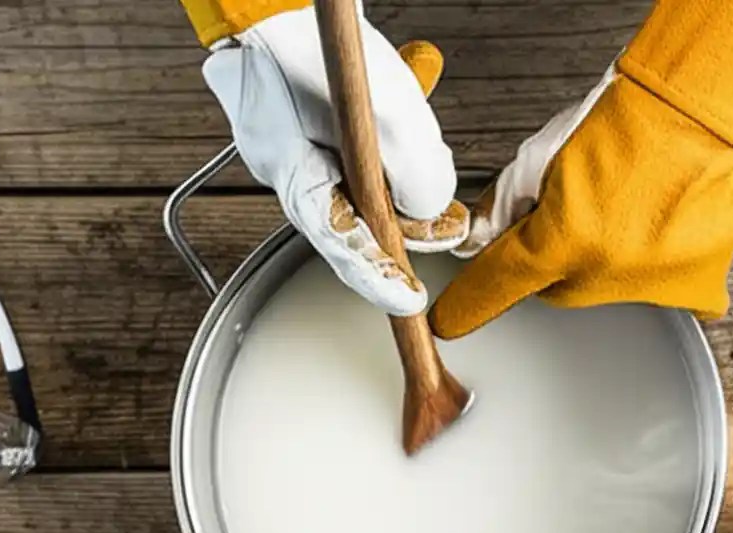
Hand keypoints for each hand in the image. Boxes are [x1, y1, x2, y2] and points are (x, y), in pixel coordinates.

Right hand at [200, 5, 466, 315]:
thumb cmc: (309, 30)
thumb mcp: (389, 108)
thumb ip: (416, 170)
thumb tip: (432, 211)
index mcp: (287, 168)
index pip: (338, 242)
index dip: (376, 277)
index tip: (410, 302)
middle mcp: (286, 156)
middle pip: (354, 208)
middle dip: (403, 212)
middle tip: (446, 222)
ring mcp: (294, 128)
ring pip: (360, 164)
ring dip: (402, 148)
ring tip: (429, 118)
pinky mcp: (309, 100)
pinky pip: (355, 125)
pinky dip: (390, 111)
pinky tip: (417, 68)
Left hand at [430, 0, 732, 338]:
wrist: (700, 107)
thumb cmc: (621, 122)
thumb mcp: (539, 158)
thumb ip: (503, 208)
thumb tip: (479, 238)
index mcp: (561, 241)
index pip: (497, 286)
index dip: (468, 304)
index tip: (450, 320)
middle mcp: (607, 274)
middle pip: (559, 288)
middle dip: (559, 258)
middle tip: (582, 210)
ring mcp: (655, 284)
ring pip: (609, 289)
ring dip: (611, 260)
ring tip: (630, 206)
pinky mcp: (698, 285)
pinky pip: (667, 296)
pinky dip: (659, 271)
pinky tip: (664, 231)